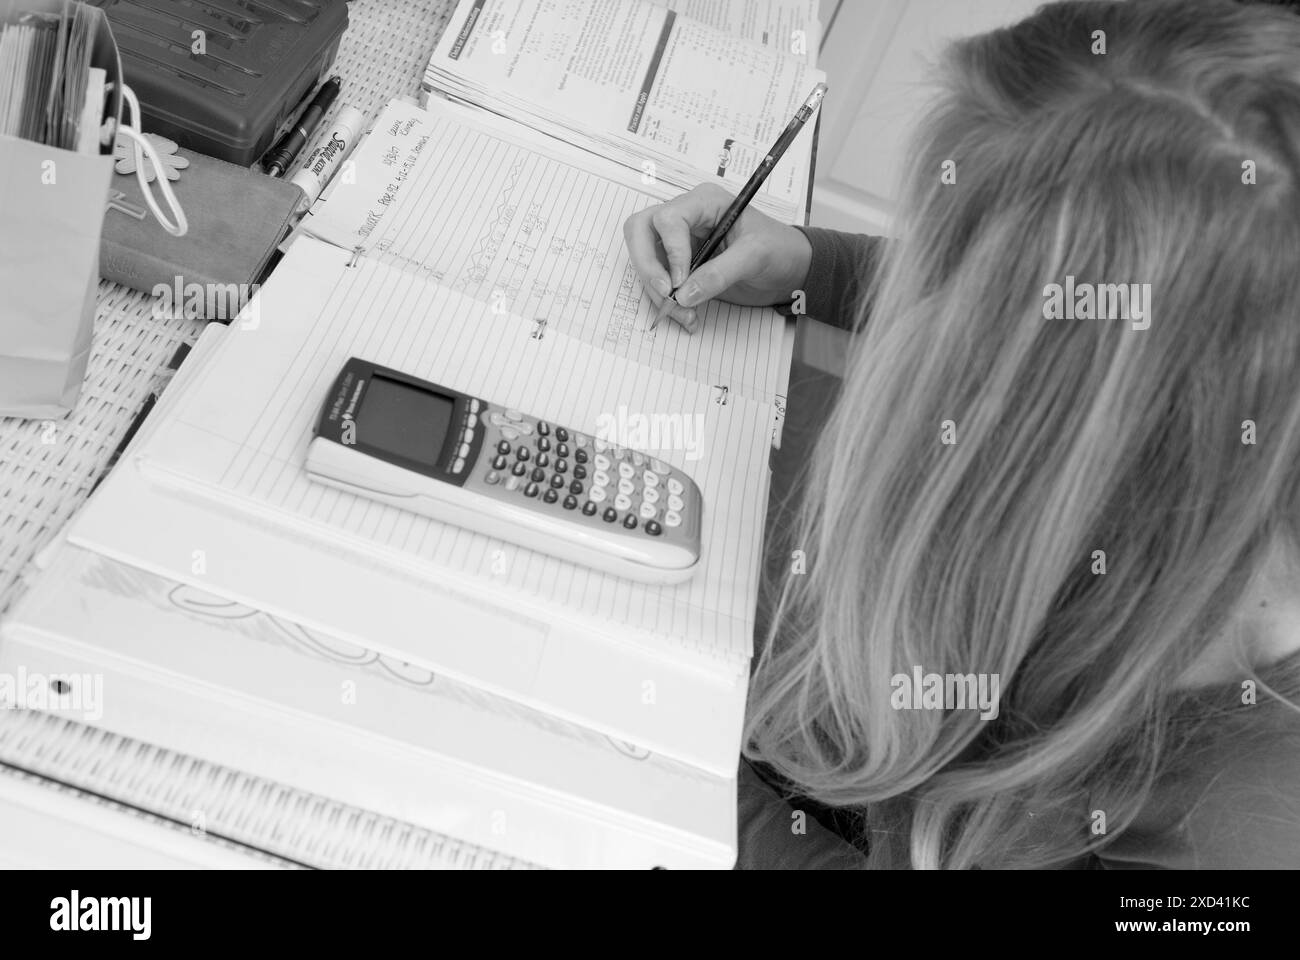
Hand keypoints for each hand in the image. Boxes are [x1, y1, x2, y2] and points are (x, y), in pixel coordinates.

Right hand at [622, 183, 812, 332]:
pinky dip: (666, 301)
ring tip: (684, 315)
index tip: (681, 282)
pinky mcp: (680, 265)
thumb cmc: (779, 249)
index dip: (670, 251)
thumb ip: (720, 273)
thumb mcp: (755, 256)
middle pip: (641, 231)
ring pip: (645, 259)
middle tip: (665, 294)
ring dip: (657, 291)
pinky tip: (687, 316)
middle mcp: (686, 217)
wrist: (789, 269)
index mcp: (704, 202)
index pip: (667, 219)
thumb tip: (685, 294)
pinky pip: (659, 280)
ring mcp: (680, 242)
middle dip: (647, 266)